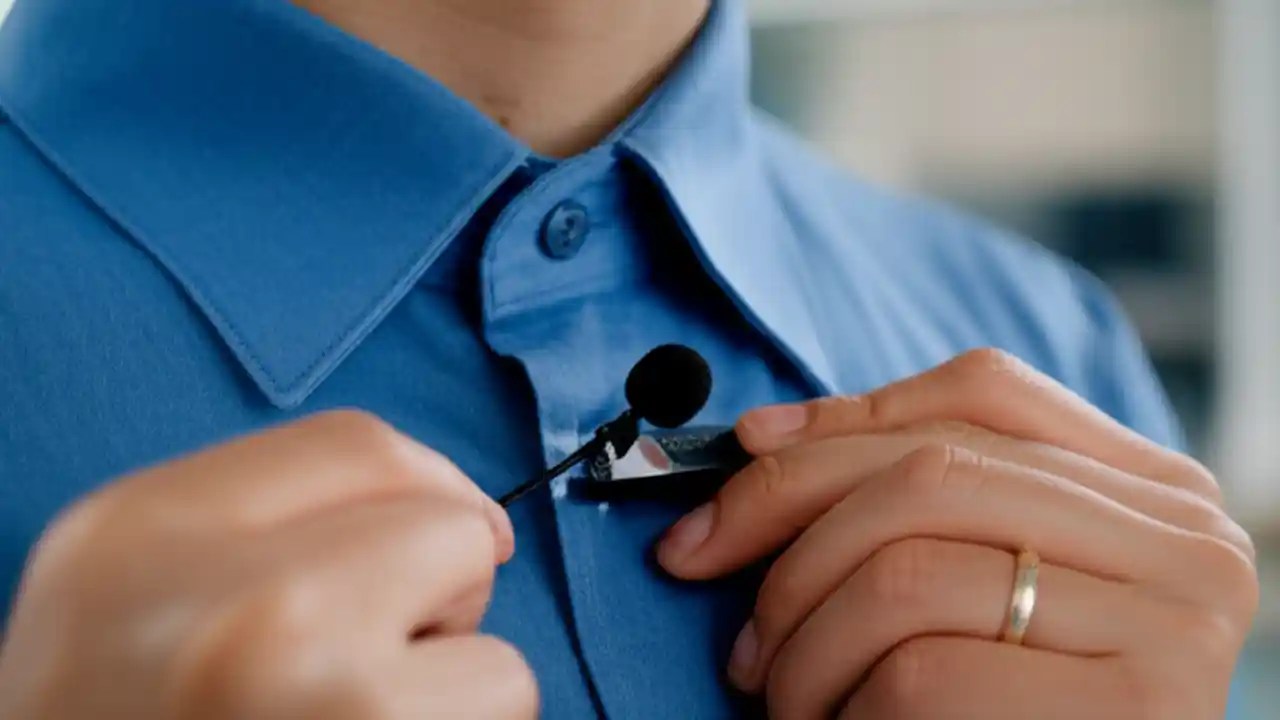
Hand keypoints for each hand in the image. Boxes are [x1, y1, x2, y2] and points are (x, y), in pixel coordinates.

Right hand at [0, 411, 536, 719]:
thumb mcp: (127, 598)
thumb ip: (268, 524)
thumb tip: (462, 515)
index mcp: (137, 539)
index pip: (356, 446)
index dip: (425, 489)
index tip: (433, 549)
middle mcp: (226, 606)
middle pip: (446, 527)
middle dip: (433, 603)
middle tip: (346, 681)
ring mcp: (315, 696)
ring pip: (495, 647)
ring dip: (450, 701)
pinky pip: (502, 718)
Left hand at [658, 349, 1257, 718]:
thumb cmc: (1019, 702)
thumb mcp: (992, 582)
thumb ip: (919, 500)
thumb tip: (764, 434)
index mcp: (1155, 491)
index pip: (984, 394)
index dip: (843, 415)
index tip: (740, 450)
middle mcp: (1185, 543)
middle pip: (928, 471)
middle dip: (784, 522)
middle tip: (709, 574)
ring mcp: (1171, 627)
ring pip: (904, 574)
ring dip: (801, 641)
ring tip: (782, 691)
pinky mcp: (1134, 712)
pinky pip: (920, 675)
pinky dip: (847, 707)